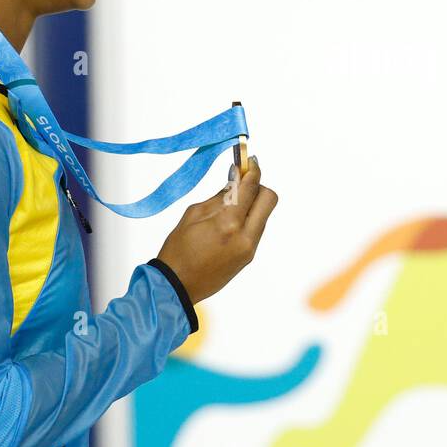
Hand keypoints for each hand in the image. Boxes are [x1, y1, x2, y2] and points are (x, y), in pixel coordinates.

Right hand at [155, 155, 276, 304]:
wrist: (176, 286)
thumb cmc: (178, 249)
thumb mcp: (193, 215)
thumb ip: (220, 196)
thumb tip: (236, 179)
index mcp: (229, 224)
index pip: (251, 188)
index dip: (252, 170)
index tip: (249, 160)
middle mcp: (246, 237)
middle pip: (269, 199)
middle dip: (259, 185)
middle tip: (242, 181)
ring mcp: (250, 249)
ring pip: (264, 215)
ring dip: (253, 203)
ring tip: (230, 201)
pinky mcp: (248, 257)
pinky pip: (256, 229)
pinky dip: (248, 218)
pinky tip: (229, 219)